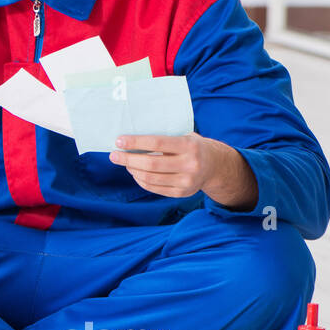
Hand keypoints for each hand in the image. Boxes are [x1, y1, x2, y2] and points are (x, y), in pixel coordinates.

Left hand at [107, 133, 222, 198]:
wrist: (215, 165)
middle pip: (151, 164)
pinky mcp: (182, 193)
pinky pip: (154, 188)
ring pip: (150, 178)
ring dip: (133, 170)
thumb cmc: (193, 146)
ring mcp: (186, 181)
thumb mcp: (184, 136)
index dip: (136, 142)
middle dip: (128, 159)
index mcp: (189, 146)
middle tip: (114, 155)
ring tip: (125, 163)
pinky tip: (135, 172)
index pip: (157, 143)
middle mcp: (190, 165)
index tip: (119, 141)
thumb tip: (132, 139)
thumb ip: (164, 138)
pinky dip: (141, 180)